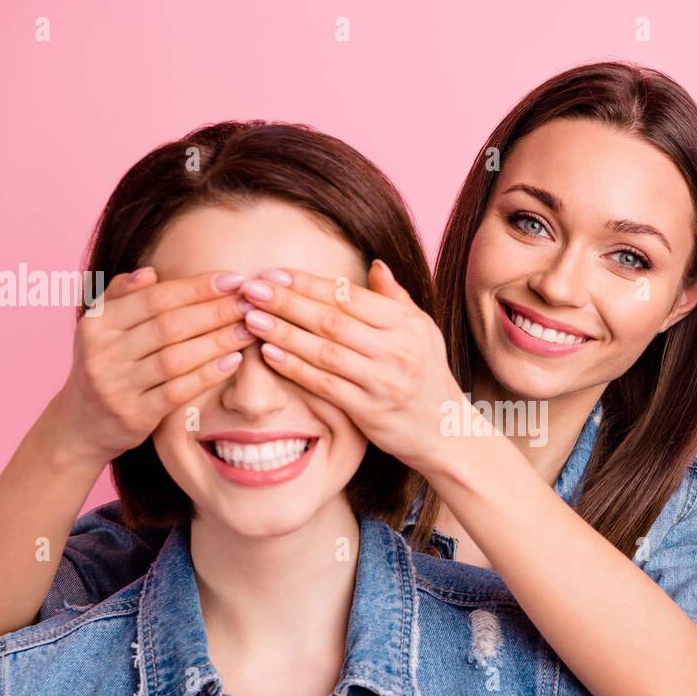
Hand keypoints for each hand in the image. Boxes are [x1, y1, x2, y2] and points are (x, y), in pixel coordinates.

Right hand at [49, 268, 255, 463]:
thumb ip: (123, 295)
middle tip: (249, 304)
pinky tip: (233, 361)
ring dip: (217, 342)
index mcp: (97, 323)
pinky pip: (177, 391)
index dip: (196, 287)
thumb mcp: (102, 327)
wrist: (81, 423)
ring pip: (175, 358)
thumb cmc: (105, 363)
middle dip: (214, 312)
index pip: (153, 298)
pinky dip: (207, 375)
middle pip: (168, 326)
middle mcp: (103, 352)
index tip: (233, 280)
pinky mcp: (134, 415)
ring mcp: (117, 386)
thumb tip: (150, 272)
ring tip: (248, 330)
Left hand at [240, 261, 464, 471]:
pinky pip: (325, 387)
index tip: (274, 273)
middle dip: (287, 302)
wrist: (446, 431)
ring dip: (283, 333)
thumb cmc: (428, 376)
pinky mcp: (370, 412)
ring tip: (251, 318)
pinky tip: (269, 355)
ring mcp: (383, 382)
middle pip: (332, 320)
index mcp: (406, 324)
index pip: (349, 296)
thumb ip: (396, 299)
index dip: (309, 283)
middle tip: (251, 289)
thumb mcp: (423, 332)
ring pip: (325, 352)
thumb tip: (374, 264)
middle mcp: (397, 350)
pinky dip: (295, 369)